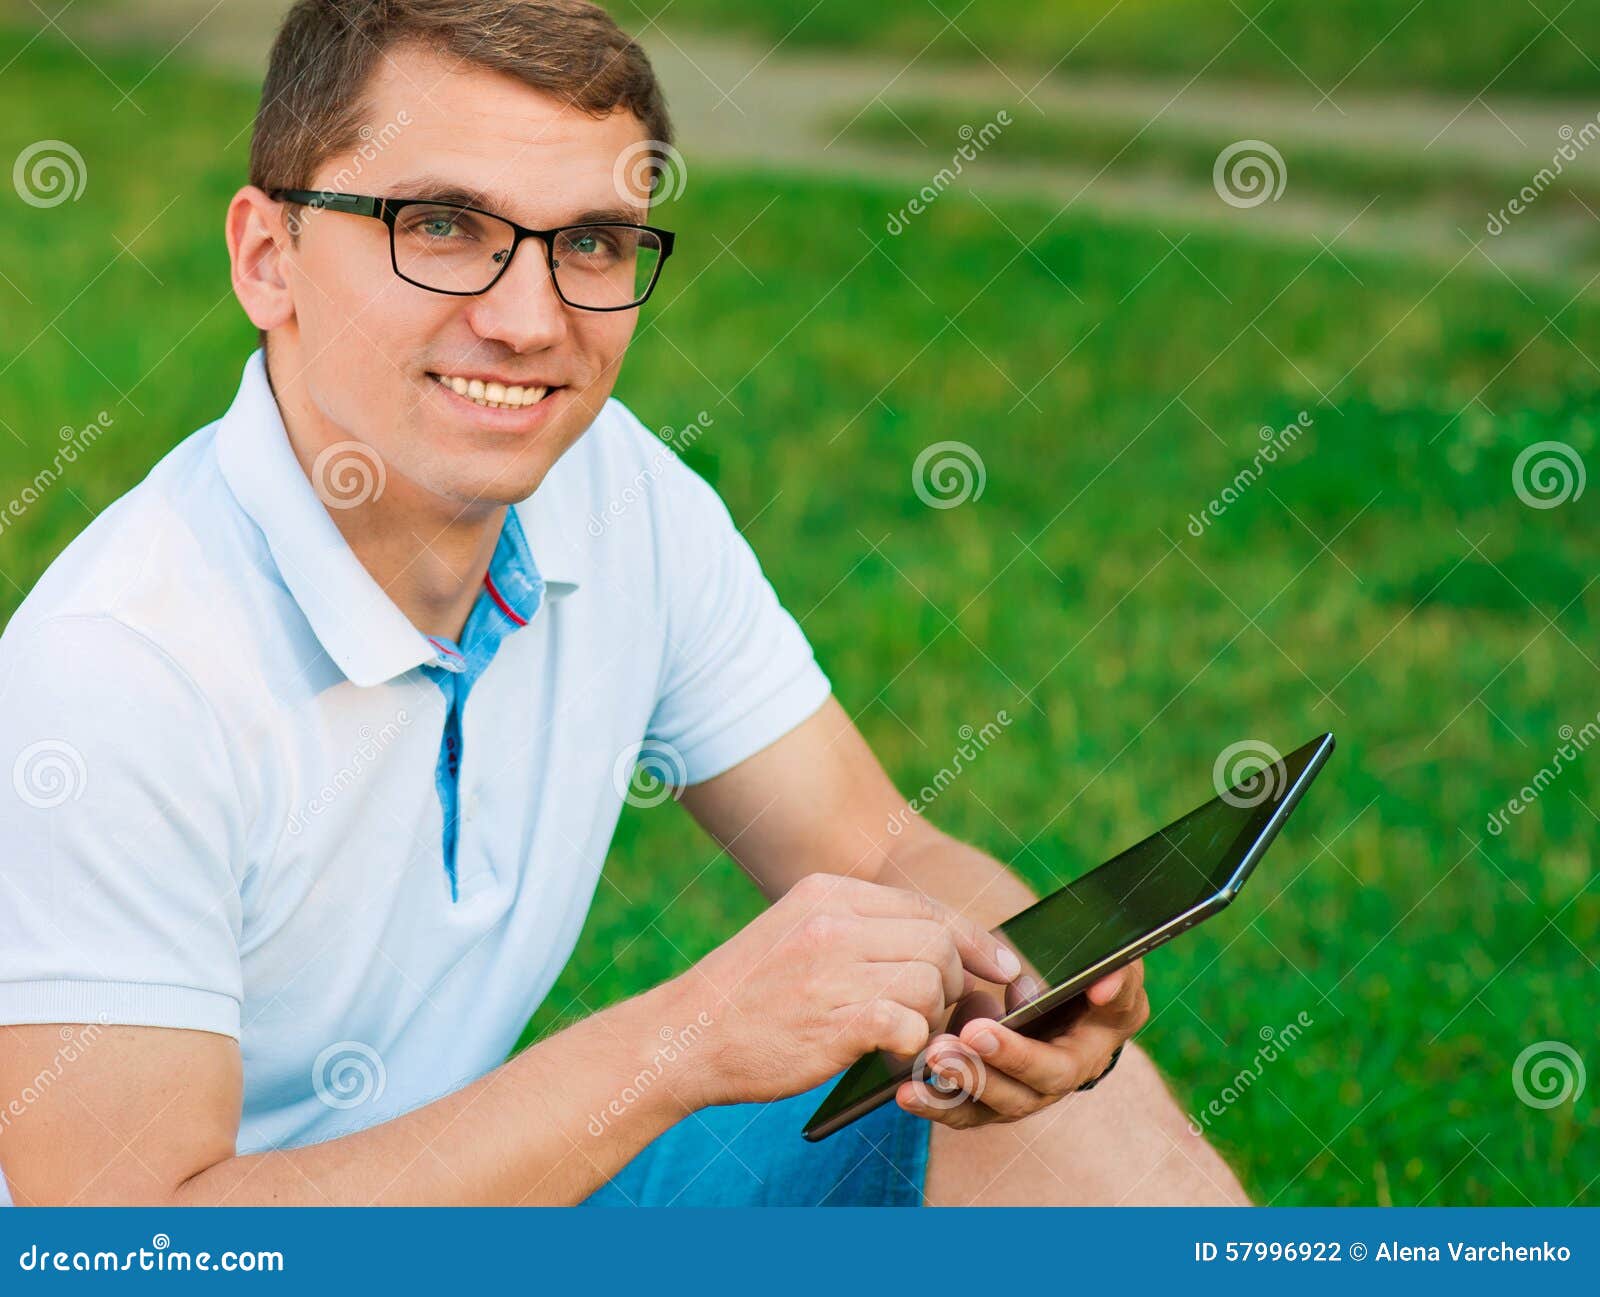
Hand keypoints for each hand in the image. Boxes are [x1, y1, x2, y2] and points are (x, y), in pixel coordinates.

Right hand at [668, 872, 1023, 1107]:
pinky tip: (889, 1056)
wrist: (683, 1038)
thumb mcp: (795, 932)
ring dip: (931, 1018)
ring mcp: (834, 967)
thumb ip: (855, 929)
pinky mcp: (836, 1018)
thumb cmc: (745, 996)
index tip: (1002, 964)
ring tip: (904, 1037)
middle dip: (954, 982)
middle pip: (939, 941)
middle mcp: (834, 921)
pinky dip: (912, 1044)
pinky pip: (910, 1024)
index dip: (973, 937)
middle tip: (937, 1015)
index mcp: (827, 893)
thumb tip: (933, 942)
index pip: (925, 906)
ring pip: (932, 981)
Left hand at [894, 960, 1149, 1127]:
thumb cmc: (1099, 980)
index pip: (1053, 1068)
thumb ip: (1119, 977)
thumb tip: (1103, 984)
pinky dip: (934, 1102)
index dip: (1017, 1055)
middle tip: (940, 1049)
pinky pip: (962, 1108)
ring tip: (922, 1063)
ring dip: (951, 1089)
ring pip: (984, 1108)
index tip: (978, 1031)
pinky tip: (905, 1093)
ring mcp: (1017, 1093)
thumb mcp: (1119, 974)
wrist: (1078, 997)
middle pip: (1014, 1096)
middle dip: (975, 1073)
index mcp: (1086, 1056)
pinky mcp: (988, 1095)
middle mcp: (1051, 1085)